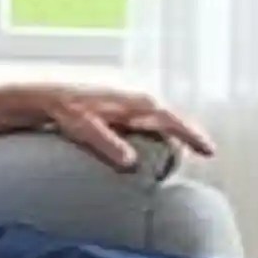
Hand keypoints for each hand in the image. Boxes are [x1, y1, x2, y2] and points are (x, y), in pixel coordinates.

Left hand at [41, 88, 215, 169]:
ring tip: (178, 153)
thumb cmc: (66, 111)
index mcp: (136, 103)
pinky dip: (153, 130)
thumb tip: (131, 163)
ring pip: (158, 118)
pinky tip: (150, 141)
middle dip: (186, 136)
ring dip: (169, 133)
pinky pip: (145, 118)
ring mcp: (129, 100)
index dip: (193, 137)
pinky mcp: (120, 104)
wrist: (47, 94)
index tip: (210, 152)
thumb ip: (108, 144)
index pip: (173, 121)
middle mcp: (137, 98)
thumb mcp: (86, 129)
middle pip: (170, 119)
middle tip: (202, 153)